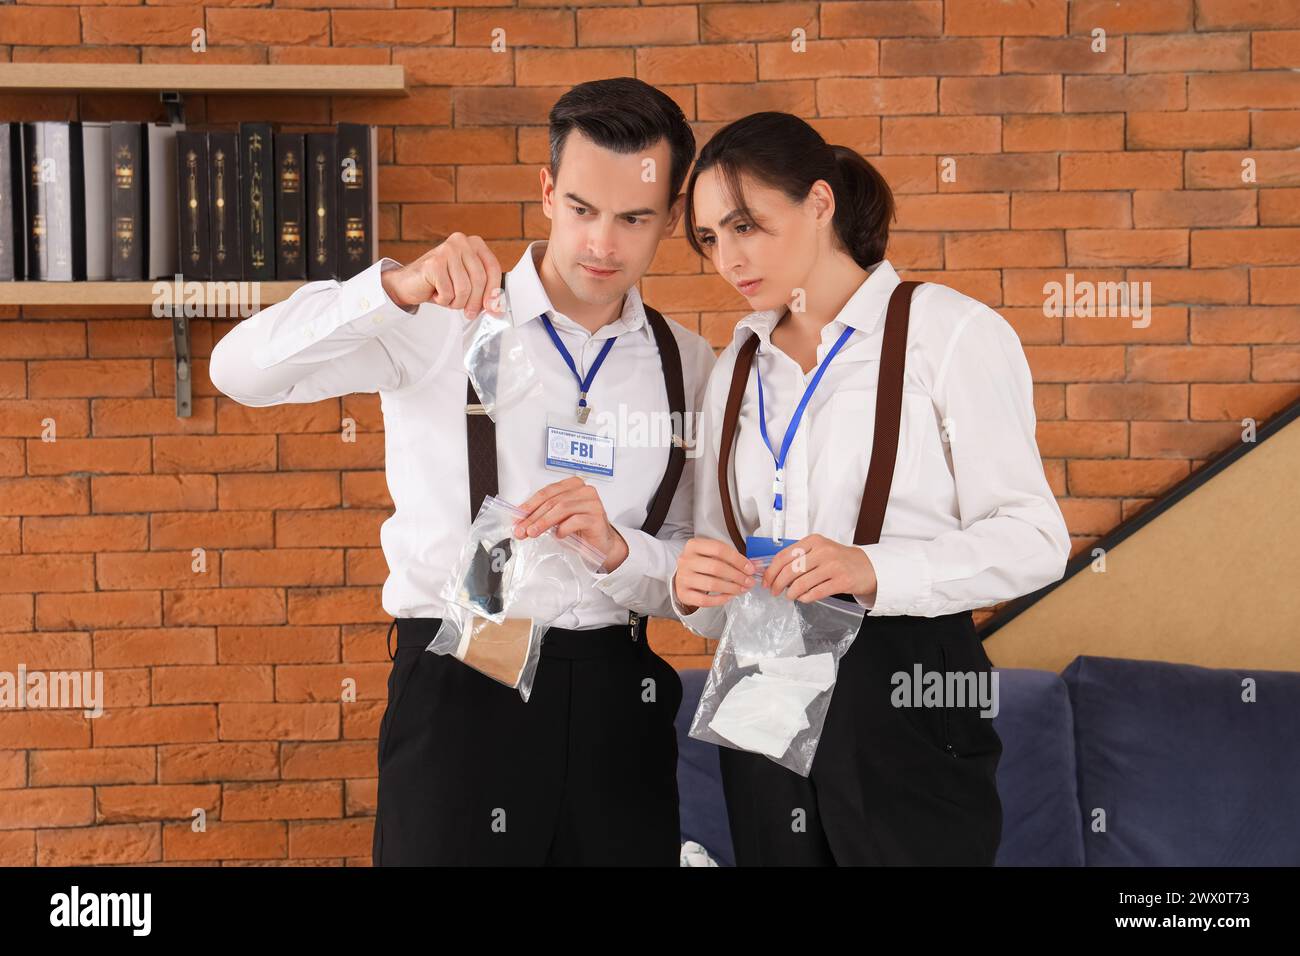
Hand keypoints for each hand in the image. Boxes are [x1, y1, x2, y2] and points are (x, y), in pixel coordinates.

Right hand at [379, 232, 502, 318]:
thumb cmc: (440, 283)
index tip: (493, 309)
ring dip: (457, 302)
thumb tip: (497, 308)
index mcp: (474, 243)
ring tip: (447, 297)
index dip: (494, 291)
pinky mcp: (434, 263)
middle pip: (480, 279)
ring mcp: (446, 250)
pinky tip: (435, 292)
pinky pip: (448, 292)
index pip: (492, 268)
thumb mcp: (468, 283)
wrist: (409, 283)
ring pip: (464, 289)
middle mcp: (461, 241)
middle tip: (469, 312)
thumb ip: (484, 290)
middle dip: (475, 302)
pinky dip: (443, 300)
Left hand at [512, 477, 627, 569]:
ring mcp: (592, 503)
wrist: (601, 545)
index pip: (546, 492)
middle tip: (521, 530)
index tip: (517, 518)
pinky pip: (576, 520)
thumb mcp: (558, 519)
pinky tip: (558, 535)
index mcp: (573, 485)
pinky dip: (563, 528)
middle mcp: (584, 491)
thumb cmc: (580, 530)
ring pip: (562, 508)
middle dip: (533, 517)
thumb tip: (519, 519)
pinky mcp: (597, 517)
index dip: (529, 505)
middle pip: (552, 501)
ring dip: (543, 522)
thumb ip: (543, 514)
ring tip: (533, 533)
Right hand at [673, 538, 754, 612]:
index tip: (750, 568)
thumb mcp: (712, 554)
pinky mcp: (683, 594)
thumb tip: (751, 567)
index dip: (737, 559)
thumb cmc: (702, 563)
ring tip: (742, 589)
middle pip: (716, 567)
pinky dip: (720, 600)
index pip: (719, 549)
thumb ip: (730, 558)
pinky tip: (729, 597)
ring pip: (711, 584)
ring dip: (731, 588)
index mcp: (693, 545)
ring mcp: (682, 577)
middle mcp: (685, 560)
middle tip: (749, 581)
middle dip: (737, 576)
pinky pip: (704, 600)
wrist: (683, 576)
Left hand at [762, 534, 877, 603]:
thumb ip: (799, 557)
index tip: (766, 581)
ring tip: (790, 596)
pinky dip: (805, 598)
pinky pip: (816, 592)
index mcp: (813, 541)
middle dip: (778, 584)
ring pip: (802, 583)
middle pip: (790, 570)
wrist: (866, 566)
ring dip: (791, 593)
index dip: (771, 571)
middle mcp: (823, 551)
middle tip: (774, 591)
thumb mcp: (818, 550)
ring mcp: (833, 566)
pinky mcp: (842, 581)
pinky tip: (803, 598)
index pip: (784, 556)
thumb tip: (774, 573)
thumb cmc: (838, 559)